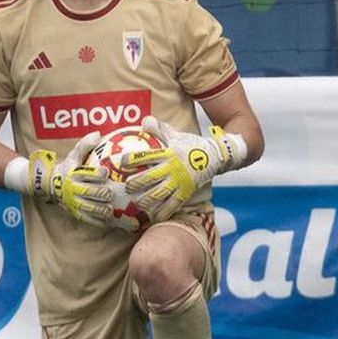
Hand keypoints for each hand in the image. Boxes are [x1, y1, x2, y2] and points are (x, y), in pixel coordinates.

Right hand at [27, 132, 117, 227]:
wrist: (49, 185)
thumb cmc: (68, 167)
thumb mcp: (73, 155)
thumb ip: (85, 144)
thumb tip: (98, 134)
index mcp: (73, 174)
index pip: (86, 174)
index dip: (97, 174)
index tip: (105, 173)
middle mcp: (73, 189)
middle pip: (89, 193)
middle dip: (102, 193)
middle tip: (110, 193)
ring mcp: (74, 203)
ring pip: (89, 208)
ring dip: (101, 209)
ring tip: (110, 209)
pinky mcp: (76, 213)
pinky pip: (88, 220)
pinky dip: (98, 221)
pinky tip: (108, 220)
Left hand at [123, 116, 237, 222]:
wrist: (215, 157)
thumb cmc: (192, 145)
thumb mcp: (177, 135)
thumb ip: (160, 129)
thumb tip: (144, 121)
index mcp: (168, 154)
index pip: (147, 156)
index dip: (132, 159)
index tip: (121, 162)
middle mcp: (172, 169)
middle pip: (150, 178)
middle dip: (136, 183)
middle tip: (126, 188)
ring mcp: (179, 182)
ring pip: (159, 194)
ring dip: (145, 200)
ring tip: (136, 204)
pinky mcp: (185, 193)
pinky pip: (172, 205)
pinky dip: (162, 212)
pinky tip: (152, 217)